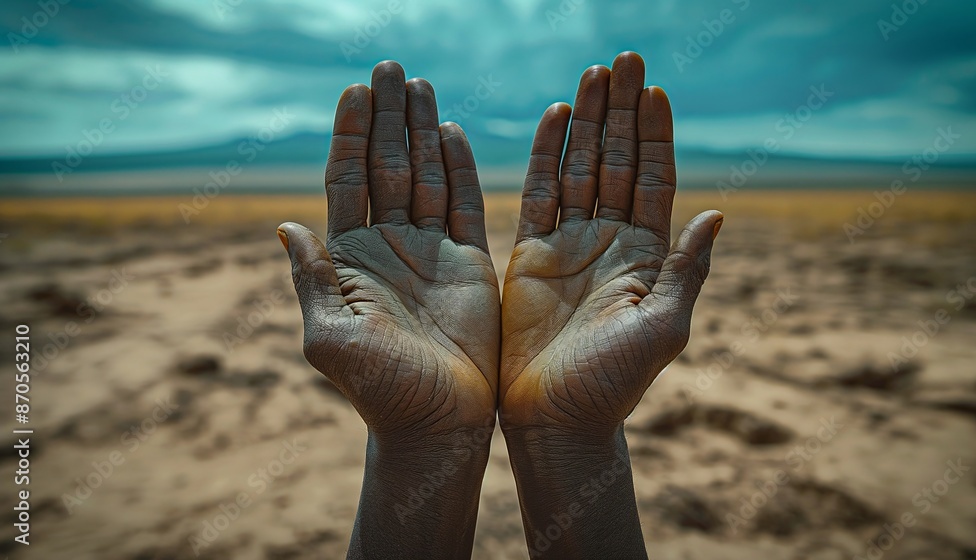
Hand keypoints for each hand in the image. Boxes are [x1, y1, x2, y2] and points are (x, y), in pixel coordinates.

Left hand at [278, 61, 498, 558]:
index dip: (350, 136)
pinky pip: (462, 204)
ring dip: (419, 130)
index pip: (347, 182)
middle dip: (386, 118)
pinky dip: (457, 167)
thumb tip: (284, 226)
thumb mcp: (331, 338)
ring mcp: (428, 251)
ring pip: (423, 175)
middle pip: (385, 166)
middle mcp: (386, 246)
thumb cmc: (380, 391)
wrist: (437, 425)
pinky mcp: (467, 264)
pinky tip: (449, 131)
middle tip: (390, 68)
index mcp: (349, 258)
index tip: (354, 91)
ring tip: (418, 83)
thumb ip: (310, 281)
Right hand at [499, 52, 721, 558]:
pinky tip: (554, 118)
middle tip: (622, 58)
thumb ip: (688, 271)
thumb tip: (720, 215)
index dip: (654, 135)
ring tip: (591, 74)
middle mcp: (612, 240)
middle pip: (617, 161)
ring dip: (587, 121)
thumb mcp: (663, 328)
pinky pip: (540, 193)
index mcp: (647, 254)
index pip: (653, 179)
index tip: (655, 89)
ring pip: (580, 167)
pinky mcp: (531, 255)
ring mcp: (571, 243)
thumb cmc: (614, 383)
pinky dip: (546, 156)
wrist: (557, 418)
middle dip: (621, 111)